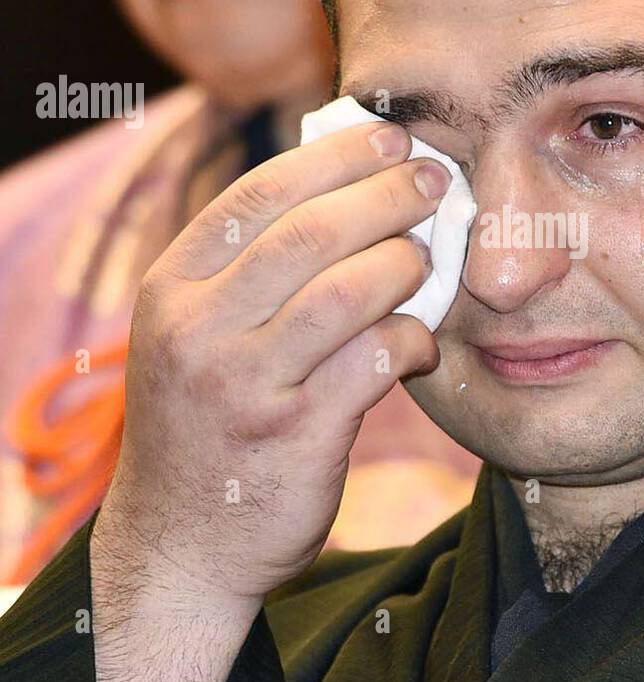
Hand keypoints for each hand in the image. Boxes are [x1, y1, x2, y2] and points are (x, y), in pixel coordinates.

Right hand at [95, 120, 448, 603]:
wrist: (181, 543)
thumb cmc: (207, 421)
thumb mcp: (193, 335)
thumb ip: (248, 271)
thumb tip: (346, 190)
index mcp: (171, 288)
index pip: (258, 196)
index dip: (334, 159)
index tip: (390, 138)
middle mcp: (197, 329)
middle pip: (308, 233)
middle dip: (385, 196)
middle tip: (435, 182)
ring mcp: (244, 383)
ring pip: (346, 291)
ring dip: (404, 265)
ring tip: (428, 261)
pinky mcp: (295, 433)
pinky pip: (375, 359)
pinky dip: (412, 338)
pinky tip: (423, 342)